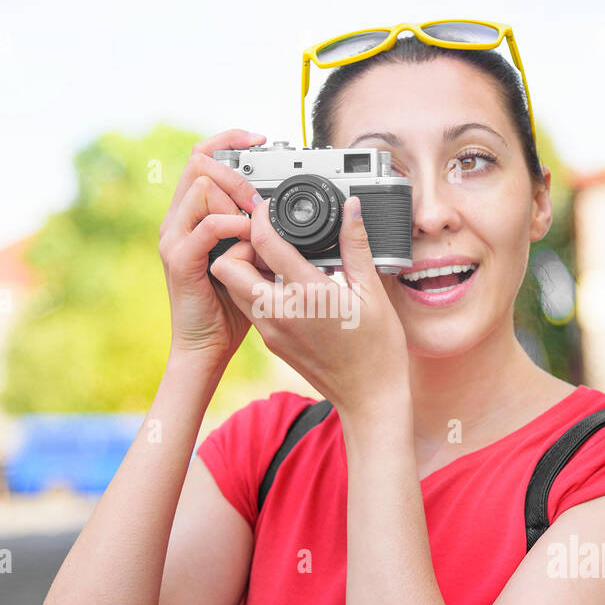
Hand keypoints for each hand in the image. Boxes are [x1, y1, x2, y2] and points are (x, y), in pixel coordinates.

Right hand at [158, 129, 264, 367]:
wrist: (208, 346)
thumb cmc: (232, 305)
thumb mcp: (251, 256)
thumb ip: (259, 230)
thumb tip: (284, 207)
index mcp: (193, 214)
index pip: (201, 156)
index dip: (229, 139)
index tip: (261, 138)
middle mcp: (178, 219)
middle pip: (197, 161)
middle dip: (236, 168)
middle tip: (261, 193)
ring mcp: (175, 237)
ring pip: (200, 185)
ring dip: (235, 196)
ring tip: (256, 220)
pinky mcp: (180, 259)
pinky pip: (207, 226)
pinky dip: (233, 225)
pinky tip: (250, 239)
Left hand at [209, 194, 409, 416]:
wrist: (369, 399)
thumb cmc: (377, 350)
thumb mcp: (372, 293)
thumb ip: (356, 246)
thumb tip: (351, 208)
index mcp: (306, 295)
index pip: (262, 243)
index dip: (259, 216)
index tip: (267, 205)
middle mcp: (279, 313)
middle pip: (228, 266)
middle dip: (239, 244)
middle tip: (265, 237)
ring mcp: (270, 330)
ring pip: (233, 287)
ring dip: (244, 267)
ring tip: (275, 258)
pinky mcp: (270, 341)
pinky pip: (248, 306)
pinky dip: (255, 288)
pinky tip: (283, 283)